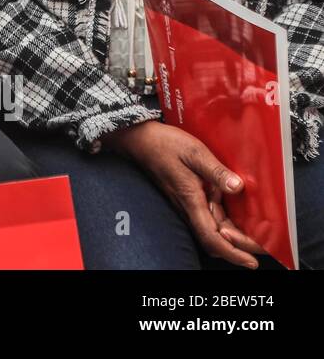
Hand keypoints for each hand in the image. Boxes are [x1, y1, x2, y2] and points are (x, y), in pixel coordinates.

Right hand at [105, 120, 258, 268]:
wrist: (140, 140)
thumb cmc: (164, 144)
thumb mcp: (194, 152)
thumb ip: (216, 171)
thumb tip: (238, 187)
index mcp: (191, 200)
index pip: (212, 237)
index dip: (232, 253)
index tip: (250, 262)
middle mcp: (188, 207)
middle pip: (215, 239)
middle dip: (239, 248)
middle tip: (262, 247)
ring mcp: (186, 205)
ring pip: (212, 231)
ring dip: (233, 238)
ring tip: (254, 236)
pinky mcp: (187, 199)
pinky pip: (208, 219)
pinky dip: (225, 226)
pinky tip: (237, 218)